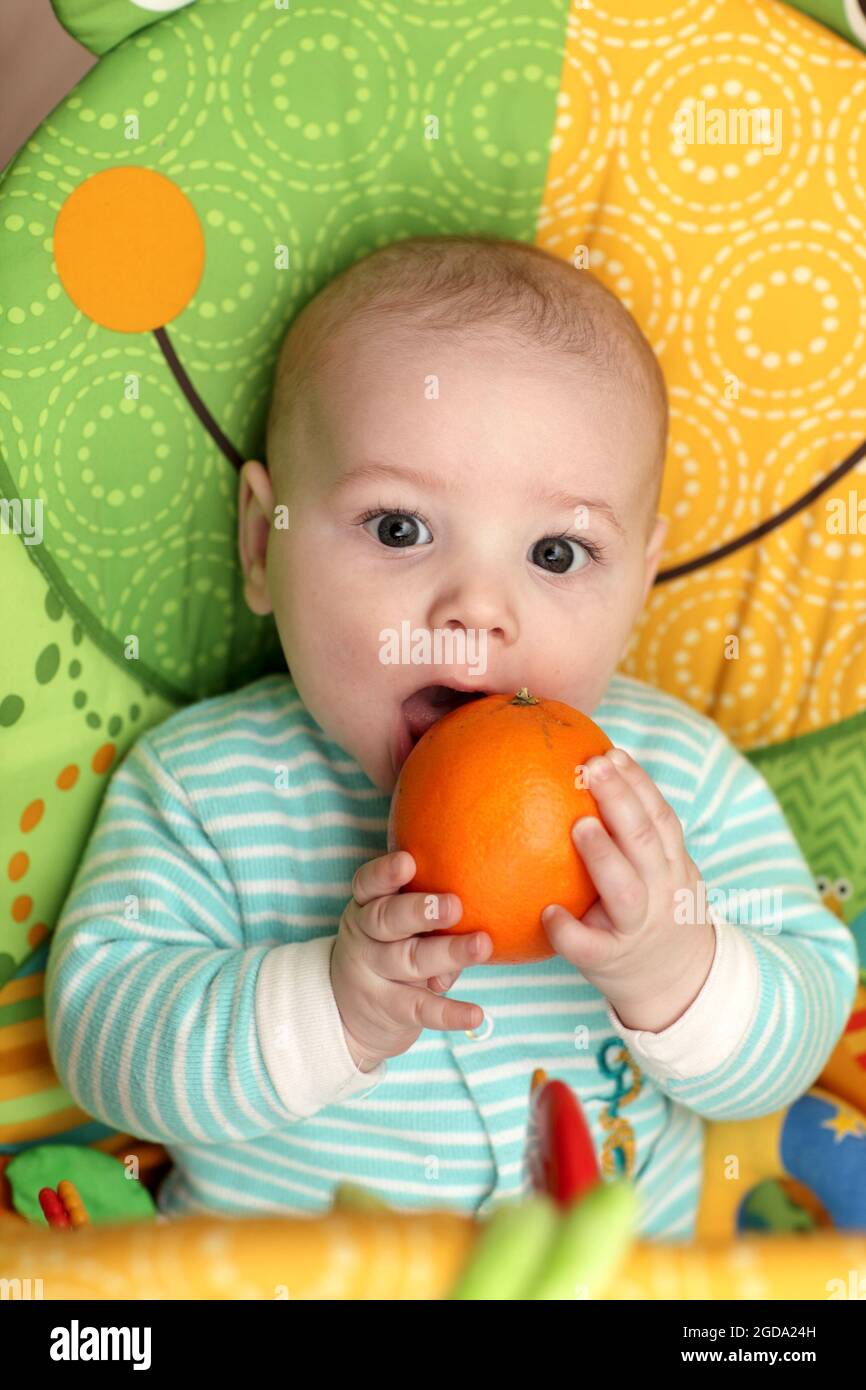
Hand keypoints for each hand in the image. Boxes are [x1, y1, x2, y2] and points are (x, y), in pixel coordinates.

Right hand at [330, 850, 492, 1071]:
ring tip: (481, 945)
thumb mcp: (393, 924)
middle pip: (386, 920)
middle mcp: (364, 937)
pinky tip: (475, 1014)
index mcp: (366, 906)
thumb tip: (484, 901)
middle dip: (420, 911)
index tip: (408, 861)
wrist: (348, 1012)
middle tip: (454, 905)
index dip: (385, 873)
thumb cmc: (388, 948)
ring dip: (448, 952)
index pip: (368, 884)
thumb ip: (426, 911)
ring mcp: (373, 974)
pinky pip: (420, 1008)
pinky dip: (449, 1012)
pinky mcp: (390, 1008)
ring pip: (409, 960)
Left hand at [541, 747, 715, 1032]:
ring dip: (604, 857)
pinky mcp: (611, 960)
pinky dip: (569, 930)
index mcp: (671, 864)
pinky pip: (589, 947)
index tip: (612, 752)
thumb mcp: (661, 872)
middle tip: (591, 767)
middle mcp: (661, 891)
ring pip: (627, 891)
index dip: (639, 784)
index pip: (660, 816)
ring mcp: (637, 928)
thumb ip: (634, 835)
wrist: (679, 985)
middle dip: (621, 800)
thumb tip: (585, 775)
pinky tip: (548, 912)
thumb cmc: (654, 913)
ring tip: (579, 826)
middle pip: (647, 839)